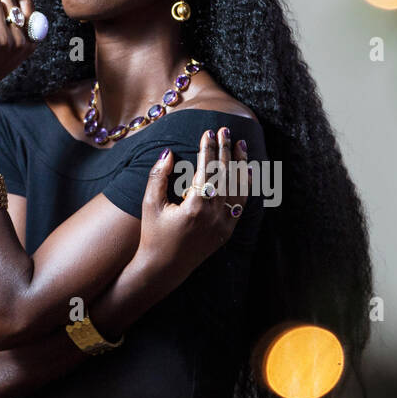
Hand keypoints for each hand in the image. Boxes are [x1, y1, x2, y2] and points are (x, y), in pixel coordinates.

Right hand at [136, 126, 254, 277]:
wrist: (164, 267)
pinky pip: (241, 204)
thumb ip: (158, 176)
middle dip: (225, 149)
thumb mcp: (149, 204)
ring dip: (239, 164)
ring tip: (241, 143)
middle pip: (224, 175)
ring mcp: (223, 224)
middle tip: (225, 130)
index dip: (207, 149)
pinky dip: (245, 186)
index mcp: (194, 207)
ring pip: (237, 187)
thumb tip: (168, 152)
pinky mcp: (227, 231)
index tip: (208, 132)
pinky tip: (247, 171)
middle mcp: (213, 215)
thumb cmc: (153, 234)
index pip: (205, 170)